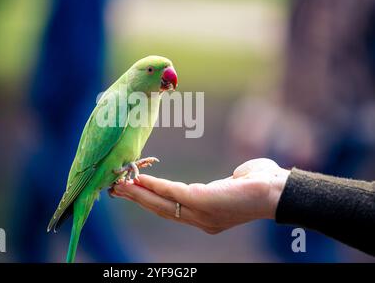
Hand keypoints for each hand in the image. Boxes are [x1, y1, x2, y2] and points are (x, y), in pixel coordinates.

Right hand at [112, 158, 289, 233]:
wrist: (279, 191)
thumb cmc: (261, 183)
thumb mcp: (235, 184)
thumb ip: (225, 182)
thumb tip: (231, 176)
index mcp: (205, 216)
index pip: (170, 210)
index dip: (149, 201)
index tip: (131, 191)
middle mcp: (200, 220)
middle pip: (160, 210)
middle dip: (137, 199)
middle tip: (116, 189)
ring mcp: (201, 214)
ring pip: (162, 204)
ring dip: (139, 194)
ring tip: (121, 185)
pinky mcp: (203, 202)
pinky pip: (173, 193)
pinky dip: (155, 186)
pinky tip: (141, 180)